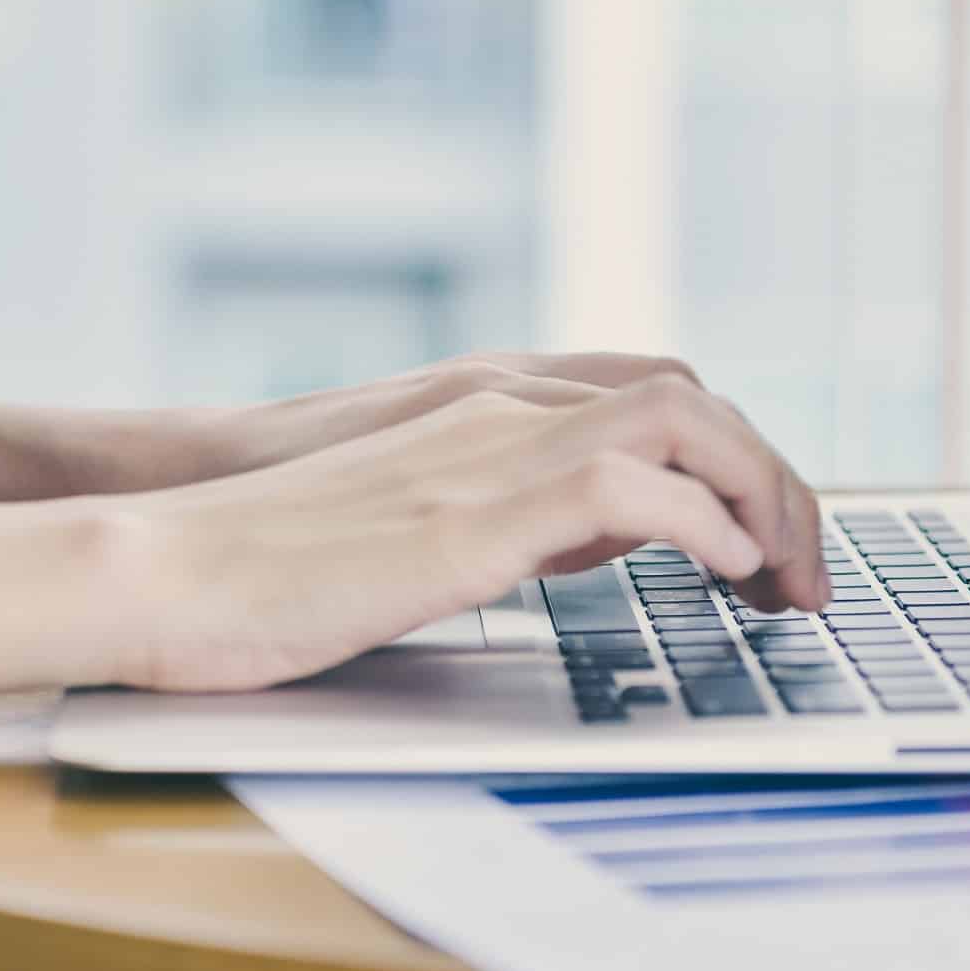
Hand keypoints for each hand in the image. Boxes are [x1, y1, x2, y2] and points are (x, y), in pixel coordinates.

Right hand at [89, 373, 828, 692]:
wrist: (163, 564)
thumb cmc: (269, 557)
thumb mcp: (419, 517)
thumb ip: (514, 507)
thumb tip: (604, 532)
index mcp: (486, 405)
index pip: (659, 390)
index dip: (734, 456)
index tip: (769, 540)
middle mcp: (499, 407)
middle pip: (693, 397)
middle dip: (773, 480)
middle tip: (806, 576)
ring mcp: (486, 452)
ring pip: (682, 420)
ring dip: (761, 496)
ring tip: (787, 580)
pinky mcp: (470, 517)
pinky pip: (629, 490)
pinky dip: (700, 526)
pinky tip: (722, 576)